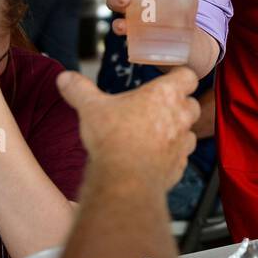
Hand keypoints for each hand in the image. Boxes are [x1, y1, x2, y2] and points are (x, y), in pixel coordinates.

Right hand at [56, 67, 199, 190]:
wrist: (124, 181)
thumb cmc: (113, 140)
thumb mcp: (91, 108)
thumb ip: (79, 90)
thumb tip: (64, 78)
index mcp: (164, 95)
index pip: (188, 76)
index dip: (181, 77)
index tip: (171, 79)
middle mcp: (179, 117)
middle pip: (192, 104)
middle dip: (180, 105)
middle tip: (159, 108)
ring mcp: (182, 143)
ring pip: (190, 132)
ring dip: (178, 131)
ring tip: (157, 134)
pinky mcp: (179, 166)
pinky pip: (181, 157)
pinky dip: (172, 156)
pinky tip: (154, 157)